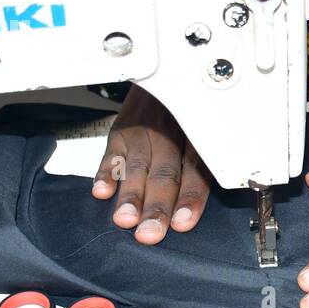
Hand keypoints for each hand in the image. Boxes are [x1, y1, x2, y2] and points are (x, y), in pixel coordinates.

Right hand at [91, 85, 211, 243]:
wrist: (165, 74)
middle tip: (149, 233)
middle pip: (164, 173)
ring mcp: (143, 131)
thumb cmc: (187, 117)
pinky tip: (102, 191)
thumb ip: (205, 168)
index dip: (190, 198)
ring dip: (131, 195)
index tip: (182, 222)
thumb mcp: (206, 134)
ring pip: (137, 166)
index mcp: (197, 139)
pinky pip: (111, 152)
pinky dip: (106, 172)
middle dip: (157, 205)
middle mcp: (170, 134)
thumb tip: (203, 208)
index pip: (195, 172)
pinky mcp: (120, 130)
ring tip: (126, 220)